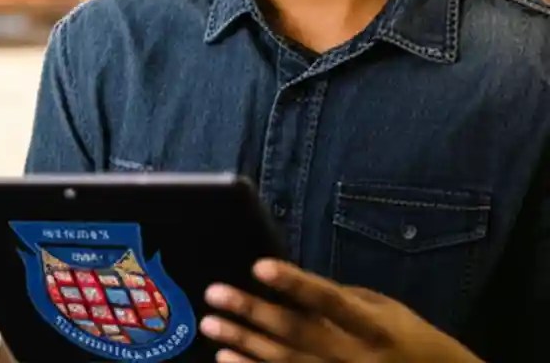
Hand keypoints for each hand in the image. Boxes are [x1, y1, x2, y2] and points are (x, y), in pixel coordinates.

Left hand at [199, 259, 484, 361]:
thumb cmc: (408, 340)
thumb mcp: (384, 310)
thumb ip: (340, 298)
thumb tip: (291, 280)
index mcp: (375, 328)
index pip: (329, 301)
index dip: (295, 283)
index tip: (259, 265)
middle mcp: (356, 358)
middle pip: (297, 333)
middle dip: (253, 313)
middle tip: (213, 293)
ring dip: (244, 344)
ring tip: (210, 326)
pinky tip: (226, 358)